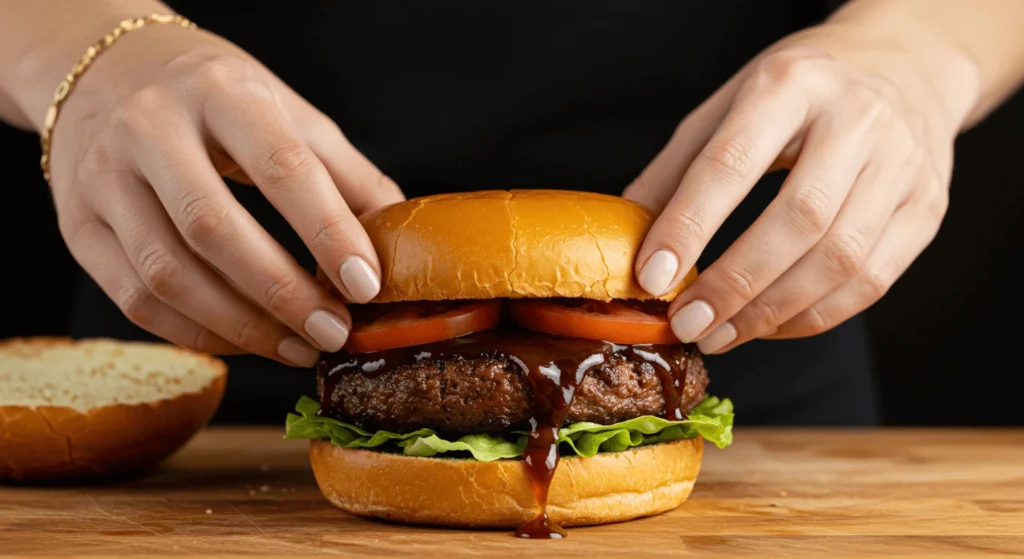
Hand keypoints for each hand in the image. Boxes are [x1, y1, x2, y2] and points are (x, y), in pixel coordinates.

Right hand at [48, 26, 402, 366]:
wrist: (106, 71)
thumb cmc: (217, 100)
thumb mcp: (289, 113)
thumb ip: (347, 176)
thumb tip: (397, 248)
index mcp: (220, 92)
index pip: (279, 166)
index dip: (327, 232)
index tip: (366, 285)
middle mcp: (149, 129)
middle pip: (213, 229)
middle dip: (282, 294)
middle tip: (334, 332)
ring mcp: (103, 178)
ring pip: (167, 275)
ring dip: (241, 326)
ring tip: (299, 348)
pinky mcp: (77, 225)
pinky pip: (135, 300)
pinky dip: (197, 334)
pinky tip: (245, 341)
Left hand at [625, 30, 967, 353]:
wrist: (902, 66)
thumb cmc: (799, 92)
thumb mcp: (727, 105)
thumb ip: (675, 170)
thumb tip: (626, 238)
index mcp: (791, 84)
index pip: (732, 162)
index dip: (689, 226)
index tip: (653, 278)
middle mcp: (857, 119)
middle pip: (798, 219)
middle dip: (734, 284)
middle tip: (688, 324)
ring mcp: (902, 165)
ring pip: (841, 259)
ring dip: (772, 311)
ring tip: (720, 334)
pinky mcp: (928, 208)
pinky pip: (872, 281)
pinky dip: (814, 316)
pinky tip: (769, 325)